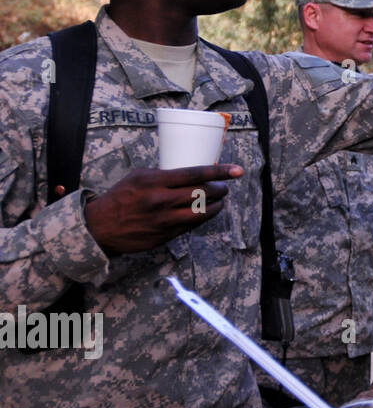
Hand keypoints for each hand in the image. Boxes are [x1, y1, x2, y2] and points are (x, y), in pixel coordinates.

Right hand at [84, 165, 243, 255]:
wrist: (100, 227)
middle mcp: (161, 200)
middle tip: (223, 187)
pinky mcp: (166, 236)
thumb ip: (165, 175)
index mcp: (154, 181)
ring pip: (202, 212)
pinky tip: (205, 212)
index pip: (195, 174)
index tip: (236, 171)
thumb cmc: (120, 197)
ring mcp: (164, 220)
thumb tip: (192, 174)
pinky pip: (192, 226)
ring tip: (219, 201)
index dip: (220, 172)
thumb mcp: (139, 176)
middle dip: (220, 189)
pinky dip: (202, 218)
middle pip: (203, 193)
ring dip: (216, 206)